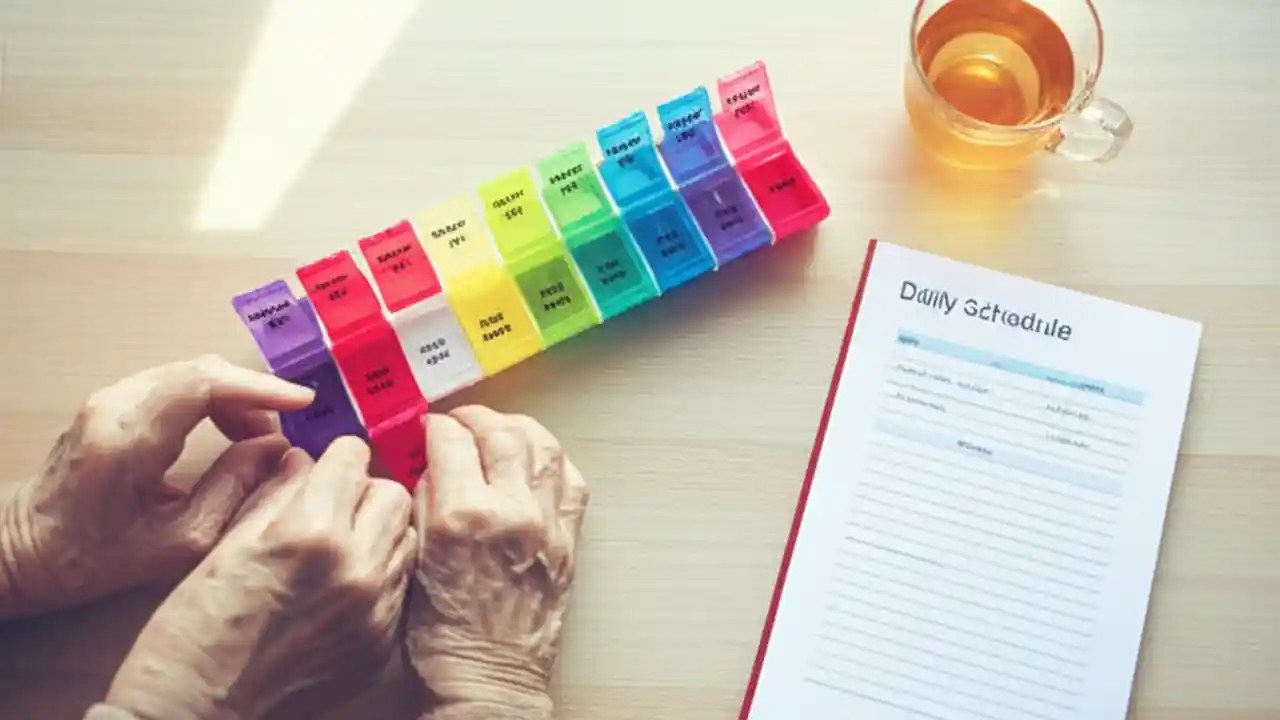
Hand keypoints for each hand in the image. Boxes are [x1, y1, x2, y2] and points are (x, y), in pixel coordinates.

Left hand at [0, 355, 313, 618]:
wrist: (27, 547)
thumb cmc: (97, 555)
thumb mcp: (179, 540)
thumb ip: (234, 489)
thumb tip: (275, 449)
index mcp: (129, 441)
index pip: (204, 385)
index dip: (260, 388)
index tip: (302, 402)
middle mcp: (116, 405)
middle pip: (202, 370)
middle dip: (253, 394)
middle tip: (280, 434)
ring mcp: (111, 397)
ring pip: (191, 372)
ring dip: (234, 397)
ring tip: (255, 439)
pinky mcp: (114, 399)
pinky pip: (176, 381)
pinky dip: (213, 398)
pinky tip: (228, 431)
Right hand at [104, 437, 416, 719]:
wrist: (197, 711)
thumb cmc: (195, 629)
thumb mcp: (226, 543)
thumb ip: (275, 493)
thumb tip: (303, 460)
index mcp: (309, 531)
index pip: (353, 458)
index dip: (337, 457)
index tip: (329, 465)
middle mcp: (353, 567)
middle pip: (392, 494)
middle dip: (364, 490)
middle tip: (337, 505)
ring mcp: (373, 610)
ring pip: (405, 538)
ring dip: (378, 532)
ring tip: (341, 547)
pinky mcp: (380, 644)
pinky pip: (399, 587)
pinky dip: (379, 576)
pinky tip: (343, 587)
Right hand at [406, 407, 589, 719]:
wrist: (489, 679)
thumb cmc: (443, 637)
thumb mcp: (414, 563)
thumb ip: (425, 506)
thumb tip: (435, 467)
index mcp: (462, 517)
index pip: (451, 442)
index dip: (437, 428)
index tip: (430, 428)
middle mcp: (511, 512)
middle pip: (500, 434)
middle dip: (477, 418)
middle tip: (462, 422)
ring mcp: (546, 525)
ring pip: (543, 447)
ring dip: (519, 429)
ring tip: (501, 430)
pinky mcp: (569, 541)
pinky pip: (571, 481)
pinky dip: (553, 461)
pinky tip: (536, 461)